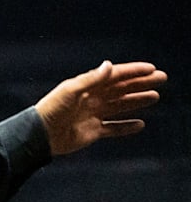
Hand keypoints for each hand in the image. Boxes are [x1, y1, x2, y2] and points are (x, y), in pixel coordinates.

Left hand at [35, 61, 166, 155]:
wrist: (39, 136)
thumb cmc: (51, 110)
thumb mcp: (71, 91)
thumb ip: (92, 79)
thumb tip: (110, 65)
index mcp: (87, 87)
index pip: (114, 76)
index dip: (133, 71)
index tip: (151, 68)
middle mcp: (91, 99)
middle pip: (121, 89)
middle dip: (141, 84)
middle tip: (161, 79)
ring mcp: (92, 116)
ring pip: (120, 106)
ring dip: (137, 101)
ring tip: (155, 97)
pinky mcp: (92, 132)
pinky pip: (113, 129)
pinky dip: (125, 127)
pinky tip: (140, 124)